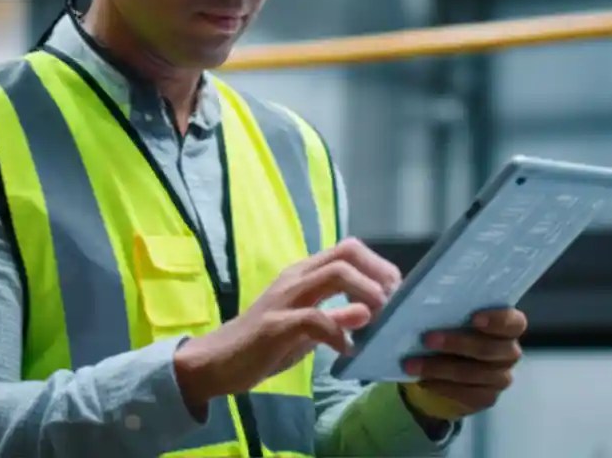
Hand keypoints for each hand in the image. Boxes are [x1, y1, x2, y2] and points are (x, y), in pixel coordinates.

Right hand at [174, 237, 401, 416]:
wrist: (216, 361)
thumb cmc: (263, 344)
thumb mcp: (308, 330)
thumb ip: (337, 316)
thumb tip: (369, 310)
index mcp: (304, 275)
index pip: (349, 250)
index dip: (379, 266)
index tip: (395, 294)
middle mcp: (296, 278)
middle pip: (347, 252)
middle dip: (379, 274)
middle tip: (393, 303)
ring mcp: (285, 298)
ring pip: (335, 274)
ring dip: (365, 294)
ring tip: (377, 321)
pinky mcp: (275, 325)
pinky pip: (315, 319)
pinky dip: (339, 333)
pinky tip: (347, 351)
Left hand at [399, 308, 527, 423]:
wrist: (446, 365)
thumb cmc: (450, 327)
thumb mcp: (447, 311)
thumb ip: (440, 300)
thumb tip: (405, 283)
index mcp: (507, 326)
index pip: (513, 323)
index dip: (497, 320)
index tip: (474, 318)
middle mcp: (509, 352)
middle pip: (490, 349)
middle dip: (457, 343)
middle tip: (427, 339)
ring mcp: (500, 378)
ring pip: (474, 374)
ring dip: (440, 368)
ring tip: (411, 364)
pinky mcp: (486, 397)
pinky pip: (466, 395)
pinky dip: (441, 386)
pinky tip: (422, 380)